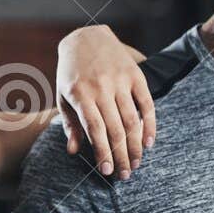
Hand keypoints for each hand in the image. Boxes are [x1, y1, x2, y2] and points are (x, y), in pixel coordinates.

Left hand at [55, 25, 153, 178]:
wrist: (86, 37)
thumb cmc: (71, 72)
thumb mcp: (63, 96)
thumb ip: (70, 124)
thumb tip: (74, 152)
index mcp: (80, 95)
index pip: (95, 130)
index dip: (103, 152)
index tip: (108, 171)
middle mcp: (102, 88)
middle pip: (115, 129)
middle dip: (121, 156)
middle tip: (125, 175)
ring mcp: (120, 81)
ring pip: (131, 120)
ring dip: (135, 145)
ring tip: (136, 163)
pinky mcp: (135, 75)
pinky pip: (146, 104)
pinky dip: (150, 124)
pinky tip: (149, 142)